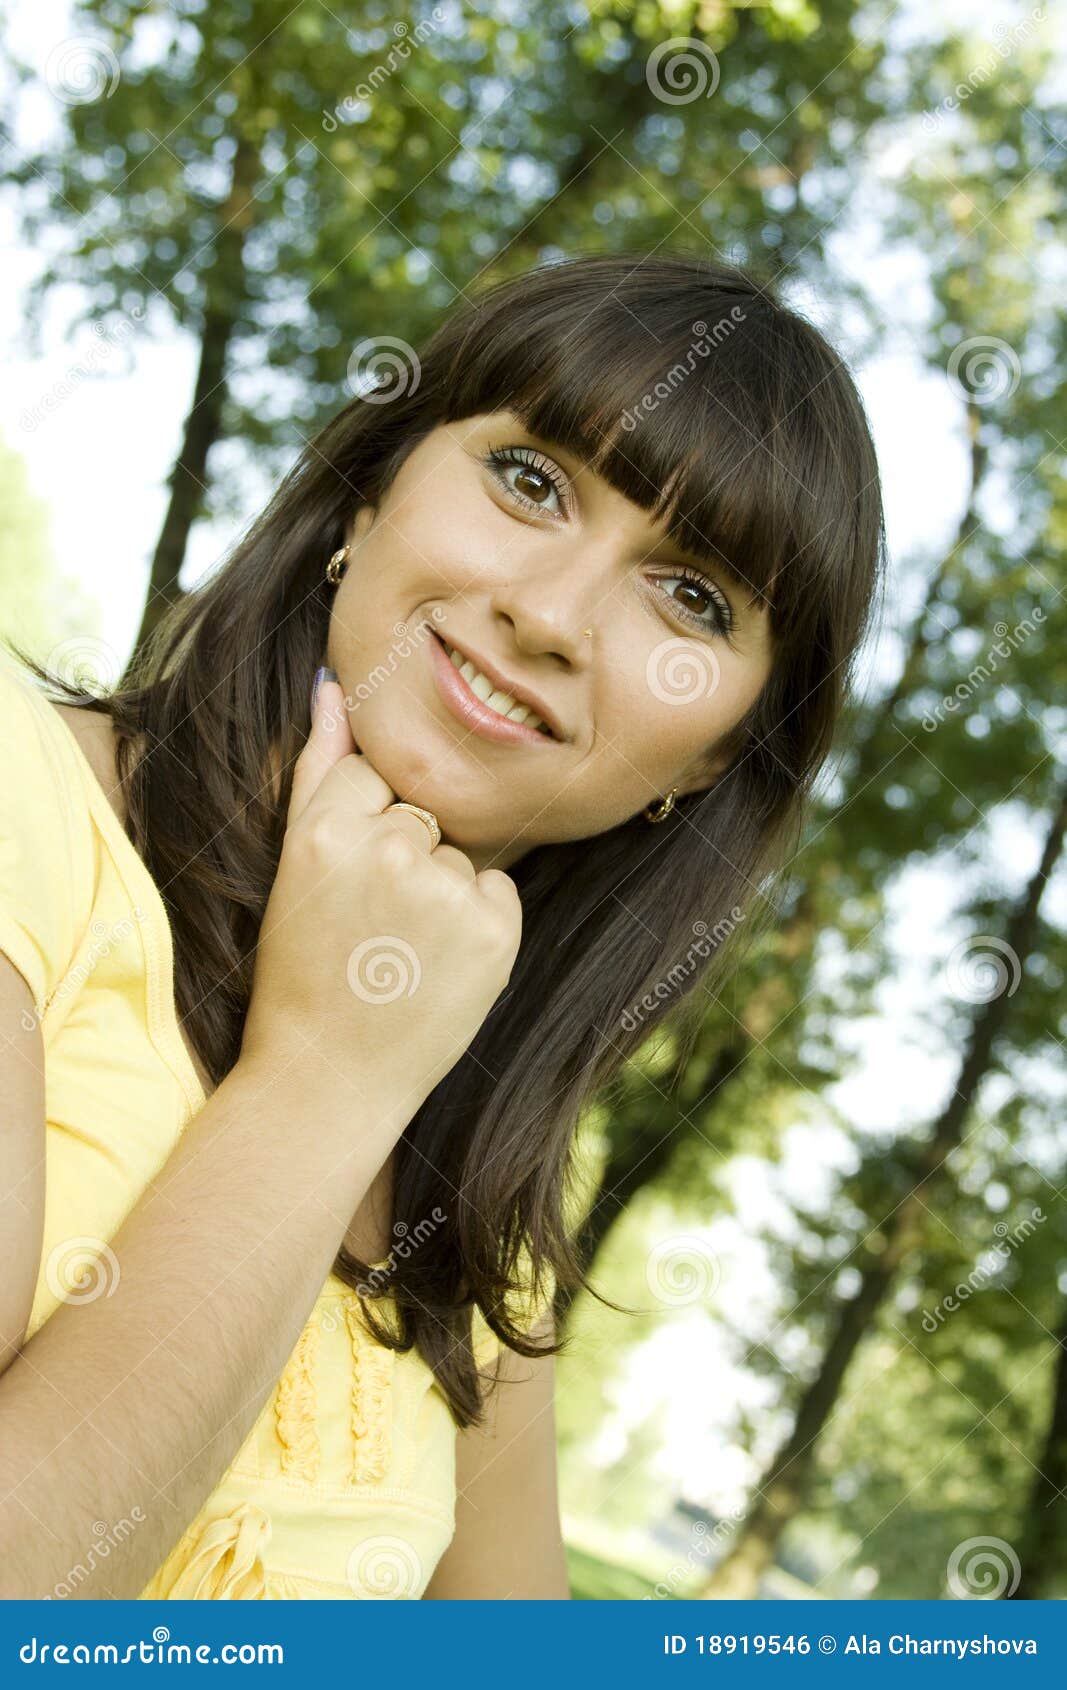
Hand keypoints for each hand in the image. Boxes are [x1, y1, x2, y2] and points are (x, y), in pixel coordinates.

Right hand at [237, 676, 522, 1123]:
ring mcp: (446, 893)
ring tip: (399, 950)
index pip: (370, 775)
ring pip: (461, 851)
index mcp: (325, 831)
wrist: (329, 1078)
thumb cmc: (303, 967)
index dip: (359, 828)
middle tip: (369, 925)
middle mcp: (388, 852)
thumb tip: (334, 683)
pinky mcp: (494, 931)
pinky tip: (439, 963)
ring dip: (443, 889)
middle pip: (421, 811)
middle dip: (404, 853)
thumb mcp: (294, 863)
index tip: (342, 883)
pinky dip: (479, 921)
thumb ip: (318, 766)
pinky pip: (497, 889)